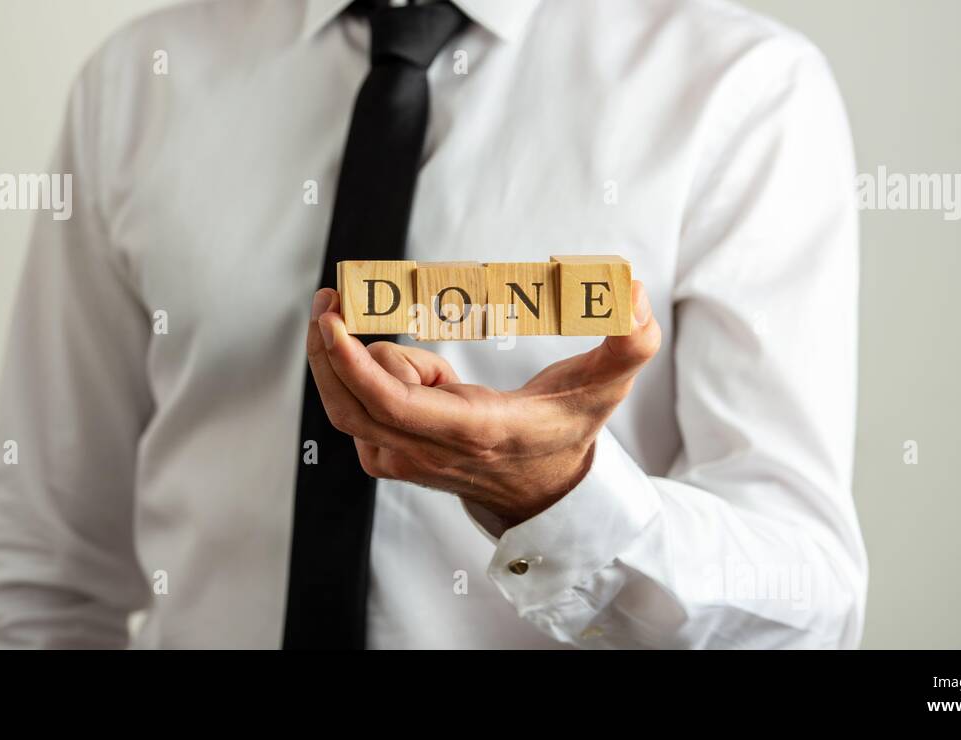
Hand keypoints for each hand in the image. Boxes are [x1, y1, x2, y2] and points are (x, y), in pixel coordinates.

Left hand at [305, 281, 661, 526]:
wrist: (545, 492)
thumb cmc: (568, 430)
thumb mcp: (608, 384)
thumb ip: (630, 338)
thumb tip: (631, 290)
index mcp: (475, 431)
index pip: (392, 402)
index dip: (352, 361)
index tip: (332, 318)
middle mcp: (431, 453)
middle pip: (349, 404)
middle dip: (328, 349)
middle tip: (331, 297)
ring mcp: (405, 462)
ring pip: (351, 407)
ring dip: (365, 365)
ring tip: (428, 358)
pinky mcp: (391, 460)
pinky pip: (361, 413)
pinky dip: (375, 383)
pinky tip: (418, 380)